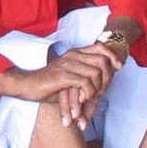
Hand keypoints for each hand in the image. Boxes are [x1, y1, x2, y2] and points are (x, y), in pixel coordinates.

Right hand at [0, 44, 124, 129]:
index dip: (113, 56)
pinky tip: (83, 100)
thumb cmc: (48, 84)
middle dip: (108, 78)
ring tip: (91, 99)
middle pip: (102, 60)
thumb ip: (84, 76)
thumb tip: (102, 82)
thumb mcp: (69, 77)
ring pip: (96, 72)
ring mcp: (67, 64)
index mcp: (75, 53)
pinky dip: (89, 93)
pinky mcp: (63, 76)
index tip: (119, 68)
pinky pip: (85, 82)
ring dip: (98, 88)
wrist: (27, 86)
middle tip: (103, 92)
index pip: (101, 47)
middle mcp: (72, 55)